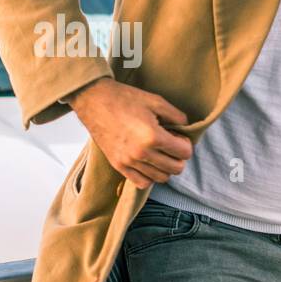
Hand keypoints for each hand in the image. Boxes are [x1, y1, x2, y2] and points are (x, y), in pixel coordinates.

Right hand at [65, 77, 193, 188]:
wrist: (94, 100)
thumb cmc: (124, 98)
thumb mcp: (156, 101)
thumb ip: (176, 116)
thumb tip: (186, 127)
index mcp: (153, 136)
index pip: (184, 153)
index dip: (186, 144)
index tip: (178, 136)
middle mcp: (142, 153)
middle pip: (176, 168)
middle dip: (179, 157)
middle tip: (171, 144)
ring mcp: (129, 162)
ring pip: (161, 178)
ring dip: (166, 167)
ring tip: (159, 152)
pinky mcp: (118, 165)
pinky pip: (142, 183)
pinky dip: (150, 176)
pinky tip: (148, 162)